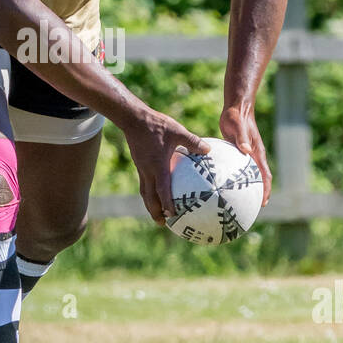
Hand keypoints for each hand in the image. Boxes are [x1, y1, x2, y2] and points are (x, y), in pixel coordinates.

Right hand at [123, 110, 209, 226]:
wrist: (134, 119)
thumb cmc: (157, 124)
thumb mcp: (177, 130)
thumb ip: (193, 141)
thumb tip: (209, 150)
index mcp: (157, 165)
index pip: (162, 189)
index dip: (166, 203)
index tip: (172, 214)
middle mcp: (147, 170)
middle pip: (149, 197)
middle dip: (155, 211)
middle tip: (163, 223)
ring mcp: (142, 168)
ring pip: (144, 192)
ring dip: (150, 205)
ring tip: (158, 215)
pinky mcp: (140, 165)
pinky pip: (144, 183)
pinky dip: (150, 193)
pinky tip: (157, 193)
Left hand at [219, 105, 270, 206]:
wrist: (236, 107)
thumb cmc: (236, 116)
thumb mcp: (237, 125)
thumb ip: (241, 138)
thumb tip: (245, 151)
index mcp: (256, 153)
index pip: (265, 175)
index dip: (266, 190)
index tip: (263, 203)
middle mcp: (254, 156)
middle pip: (259, 179)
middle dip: (258, 194)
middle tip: (252, 209)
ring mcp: (247, 154)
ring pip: (249, 175)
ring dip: (247, 188)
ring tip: (239, 202)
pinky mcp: (238, 152)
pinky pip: (238, 169)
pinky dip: (235, 178)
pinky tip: (223, 184)